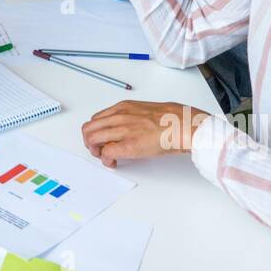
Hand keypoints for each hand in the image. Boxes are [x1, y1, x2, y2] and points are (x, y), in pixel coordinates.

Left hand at [80, 100, 207, 166]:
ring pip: (92, 140)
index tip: (102, 139)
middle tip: (99, 149)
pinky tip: (114, 162)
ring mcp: (122, 130)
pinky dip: (105, 160)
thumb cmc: (170, 119)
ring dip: (95, 151)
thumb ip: (131, 116)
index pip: (96, 119)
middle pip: (88, 129)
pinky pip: (105, 153)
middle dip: (90, 141)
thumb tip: (127, 126)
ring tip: (106, 156)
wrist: (182, 125)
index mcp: (123, 107)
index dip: (96, 131)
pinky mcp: (127, 146)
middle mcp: (118, 117)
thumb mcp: (144, 110)